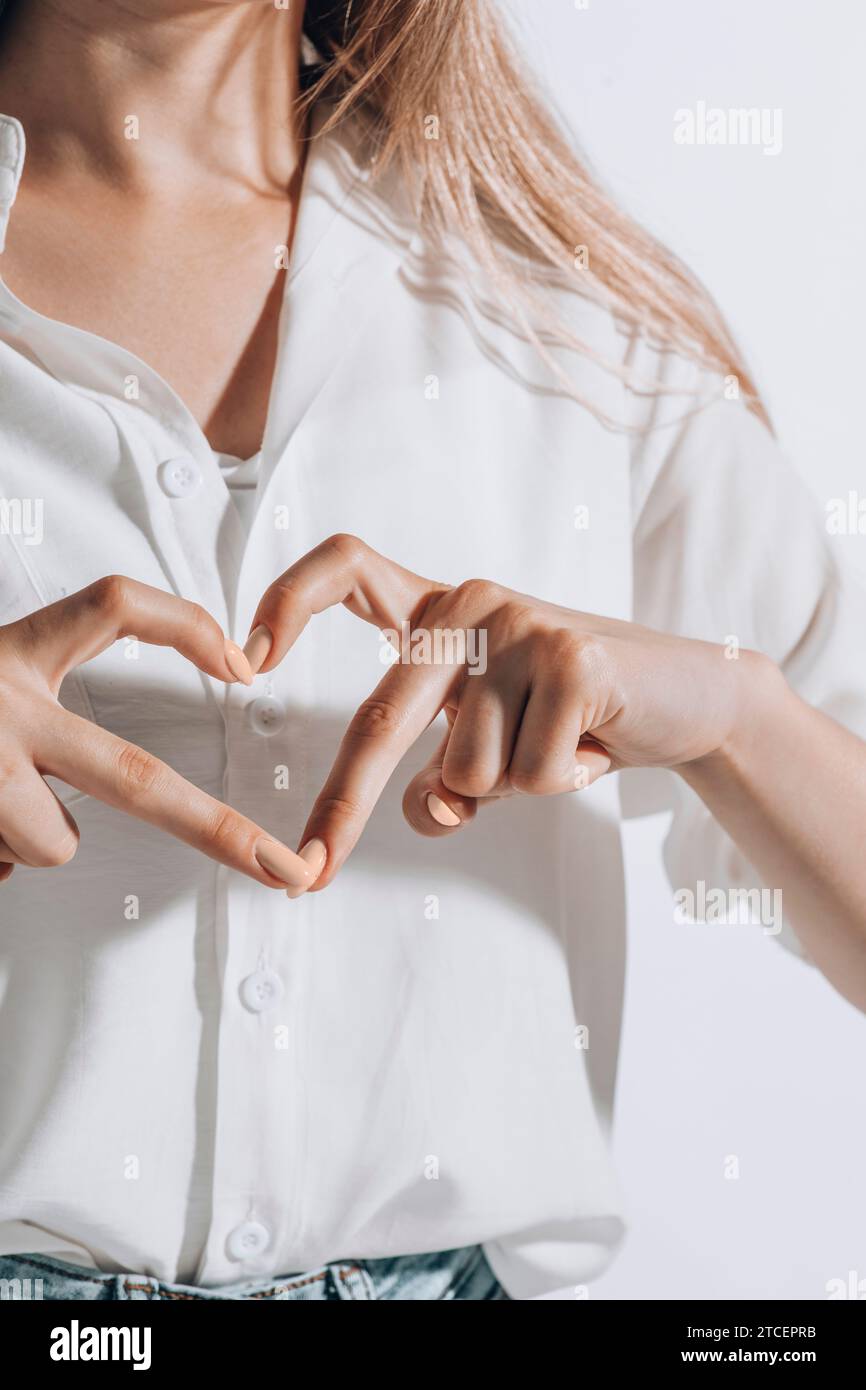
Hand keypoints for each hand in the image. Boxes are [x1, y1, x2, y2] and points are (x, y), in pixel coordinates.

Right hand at [0, 577, 317, 891]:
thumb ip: (44, 685)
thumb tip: (125, 734)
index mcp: (16, 653)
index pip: (114, 609)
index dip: (183, 626)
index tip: (242, 662)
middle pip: (134, 776)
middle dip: (218, 830)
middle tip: (281, 867)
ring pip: (57, 842)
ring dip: (32, 837)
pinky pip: (4, 869)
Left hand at [245, 535, 764, 887]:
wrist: (688, 697)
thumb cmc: (573, 719)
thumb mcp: (493, 747)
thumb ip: (444, 778)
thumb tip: (429, 811)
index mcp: (439, 613)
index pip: (348, 568)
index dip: (287, 600)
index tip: (245, 660)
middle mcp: (470, 605)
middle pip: (384, 715)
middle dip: (344, 803)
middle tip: (310, 869)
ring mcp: (521, 624)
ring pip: (468, 770)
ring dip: (512, 788)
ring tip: (560, 746)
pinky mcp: (572, 657)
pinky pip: (531, 775)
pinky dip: (563, 783)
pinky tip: (596, 744)